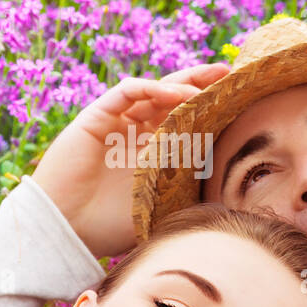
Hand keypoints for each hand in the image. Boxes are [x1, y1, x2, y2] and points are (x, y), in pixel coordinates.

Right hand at [30, 63, 230, 257]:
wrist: (65, 231)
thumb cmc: (109, 229)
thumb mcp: (161, 210)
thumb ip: (187, 198)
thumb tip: (232, 199)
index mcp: (152, 154)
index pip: (186, 123)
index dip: (211, 112)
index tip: (241, 104)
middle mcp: (135, 135)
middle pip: (173, 101)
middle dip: (202, 85)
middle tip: (230, 75)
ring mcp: (116, 124)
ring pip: (154, 92)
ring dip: (183, 83)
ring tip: (211, 80)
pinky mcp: (97, 116)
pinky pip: (127, 92)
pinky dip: (152, 88)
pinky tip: (176, 93)